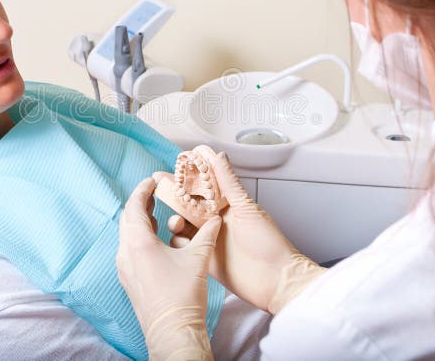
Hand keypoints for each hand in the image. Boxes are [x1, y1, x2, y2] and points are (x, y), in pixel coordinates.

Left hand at [117, 177, 221, 359]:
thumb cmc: (183, 296)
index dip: (143, 189)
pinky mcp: (129, 280)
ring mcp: (124, 268)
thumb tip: (215, 219)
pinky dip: (140, 238)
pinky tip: (156, 240)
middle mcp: (125, 253)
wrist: (172, 331)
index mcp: (138, 243)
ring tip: (156, 213)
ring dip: (140, 221)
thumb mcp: (198, 258)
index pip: (134, 206)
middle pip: (128, 219)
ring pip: (127, 235)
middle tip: (155, 193)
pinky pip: (130, 250)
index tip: (152, 180)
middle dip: (141, 203)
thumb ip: (207, 234)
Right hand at [167, 149, 325, 314]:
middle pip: (190, 205)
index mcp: (229, 206)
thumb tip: (219, 155)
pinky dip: (178, 242)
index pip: (204, 187)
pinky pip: (186, 247)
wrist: (275, 280)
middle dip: (174, 195)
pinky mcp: (205, 258)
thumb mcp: (246, 208)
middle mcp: (217, 221)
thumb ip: (230, 183)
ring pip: (185, 225)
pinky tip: (177, 239)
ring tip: (176, 221)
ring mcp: (210, 240)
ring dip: (175, 220)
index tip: (173, 167)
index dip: (188, 178)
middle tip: (159, 186)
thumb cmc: (268, 243)